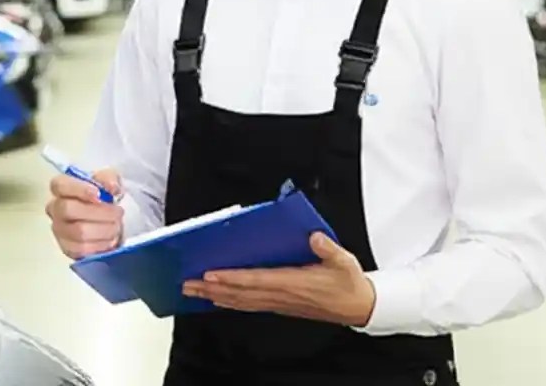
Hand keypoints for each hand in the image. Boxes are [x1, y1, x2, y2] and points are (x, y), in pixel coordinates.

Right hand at [45, 168, 124, 259]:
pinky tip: (110, 239)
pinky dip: (101, 244)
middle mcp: (55, 208)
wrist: (110, 220)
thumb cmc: (105, 198)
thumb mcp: (109, 181)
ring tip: (117, 226)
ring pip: (79, 231)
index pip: (60, 185)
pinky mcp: (67, 248)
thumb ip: (109, 179)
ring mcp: (59, 230)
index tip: (99, 194)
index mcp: (62, 188)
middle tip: (118, 212)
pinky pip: (83, 249)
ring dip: (104, 229)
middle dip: (98, 212)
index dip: (79, 189)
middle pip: (68, 209)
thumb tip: (111, 187)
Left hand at [182, 232, 375, 326]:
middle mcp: (281, 294)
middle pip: (240, 293)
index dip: (232, 278)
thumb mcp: (345, 262)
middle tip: (187, 283)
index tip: (211, 274)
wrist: (358, 306)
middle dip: (212, 288)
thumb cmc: (348, 283)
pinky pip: (249, 305)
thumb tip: (315, 238)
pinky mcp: (279, 305)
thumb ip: (328, 249)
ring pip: (240, 301)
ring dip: (215, 296)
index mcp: (294, 282)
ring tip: (193, 291)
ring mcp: (279, 302)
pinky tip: (216, 299)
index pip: (256, 280)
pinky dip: (230, 302)